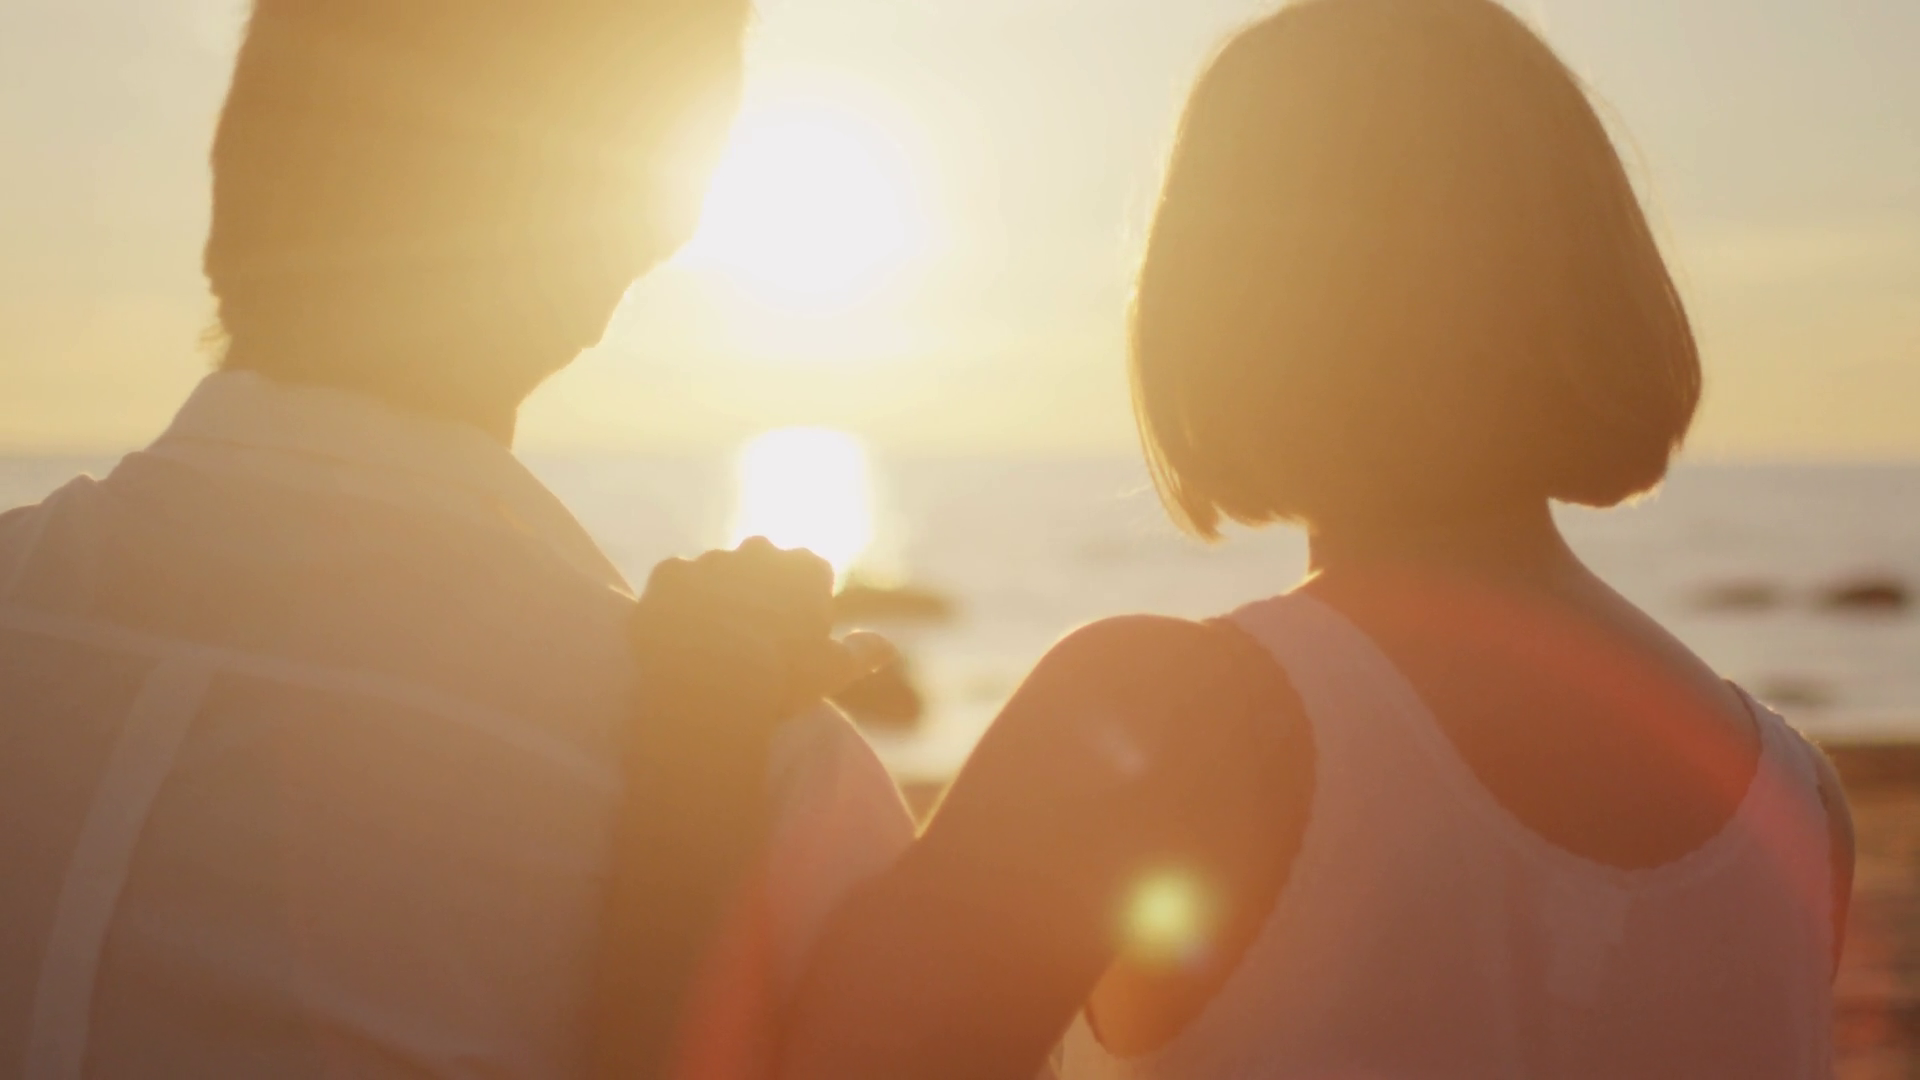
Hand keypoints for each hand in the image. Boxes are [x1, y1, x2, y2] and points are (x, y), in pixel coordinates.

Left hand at [632, 537, 895, 722]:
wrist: (707, 685)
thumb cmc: (778, 680)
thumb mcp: (830, 671)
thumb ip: (861, 652)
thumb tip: (888, 646)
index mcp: (804, 568)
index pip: (811, 575)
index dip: (804, 605)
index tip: (794, 638)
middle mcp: (759, 550)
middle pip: (762, 563)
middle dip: (759, 588)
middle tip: (751, 637)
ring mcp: (712, 557)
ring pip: (716, 571)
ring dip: (715, 593)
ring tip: (708, 641)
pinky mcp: (668, 572)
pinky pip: (674, 581)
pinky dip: (675, 600)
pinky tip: (676, 633)